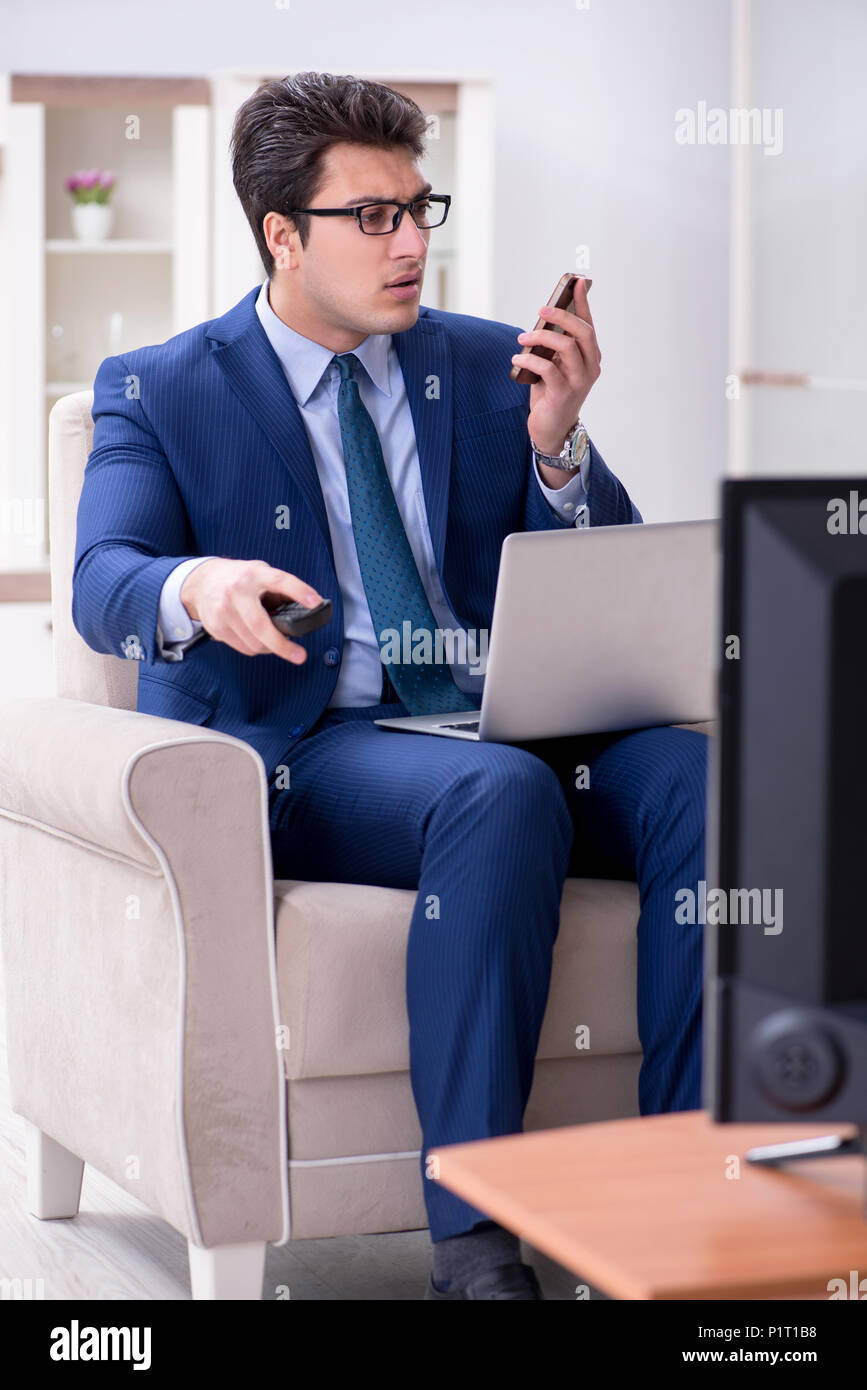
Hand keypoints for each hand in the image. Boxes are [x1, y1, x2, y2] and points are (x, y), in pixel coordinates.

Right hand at [180, 558, 323, 663]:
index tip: (315, 602)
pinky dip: (256, 648)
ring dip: (270, 648)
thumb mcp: (259, 572)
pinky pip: (243, 648)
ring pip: (253, 643)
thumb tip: (304, 610)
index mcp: (253, 574)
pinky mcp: (216, 627)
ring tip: (277, 643)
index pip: (279, 581)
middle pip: (261, 626)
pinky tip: (259, 640)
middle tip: (299, 655)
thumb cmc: (237, 578)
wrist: (201, 582)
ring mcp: (223, 611)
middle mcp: (236, 592)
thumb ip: (278, 588)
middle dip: (282, 645)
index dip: (299, 591)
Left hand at [511, 277, 600, 455]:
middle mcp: (590, 367)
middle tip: (541, 310)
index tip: (575, 282)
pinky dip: (530, 360)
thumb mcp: (554, 365)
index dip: (583, 303)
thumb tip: (542, 319)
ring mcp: (580, 382)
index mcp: (590, 357)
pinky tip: (517, 359)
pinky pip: (548, 369)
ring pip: (567, 347)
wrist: (551, 429)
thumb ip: (553, 346)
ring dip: (541, 337)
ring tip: (522, 338)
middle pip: (583, 332)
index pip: (589, 324)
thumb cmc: (551, 393)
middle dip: (562, 316)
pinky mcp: (564, 394)